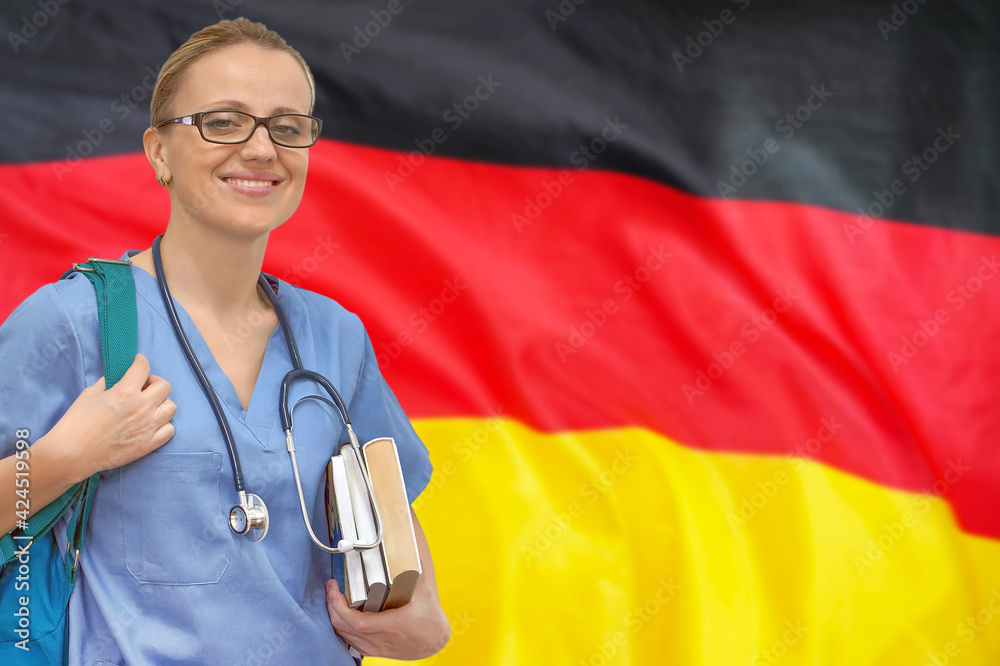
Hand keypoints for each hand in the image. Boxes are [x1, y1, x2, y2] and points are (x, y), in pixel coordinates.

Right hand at [49, 353, 175, 476]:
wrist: (71, 454)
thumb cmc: (76, 423)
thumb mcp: (89, 394)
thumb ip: (108, 383)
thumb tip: (117, 378)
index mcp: (124, 392)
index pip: (143, 368)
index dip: (141, 361)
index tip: (139, 361)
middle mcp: (141, 408)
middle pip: (165, 386)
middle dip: (155, 382)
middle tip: (144, 386)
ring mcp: (147, 427)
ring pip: (171, 407)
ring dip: (161, 403)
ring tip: (149, 406)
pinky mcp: (147, 445)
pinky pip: (169, 430)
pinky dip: (163, 425)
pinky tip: (152, 423)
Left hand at [326, 510, 449, 658]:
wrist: (435, 640)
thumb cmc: (429, 613)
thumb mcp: (425, 587)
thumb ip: (416, 558)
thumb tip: (410, 529)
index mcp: (392, 625)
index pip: (357, 621)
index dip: (338, 606)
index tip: (333, 589)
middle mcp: (381, 640)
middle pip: (344, 627)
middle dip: (331, 607)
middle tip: (331, 588)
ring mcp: (376, 648)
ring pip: (344, 635)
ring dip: (334, 616)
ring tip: (334, 598)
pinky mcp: (374, 651)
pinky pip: (349, 641)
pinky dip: (341, 627)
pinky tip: (341, 613)